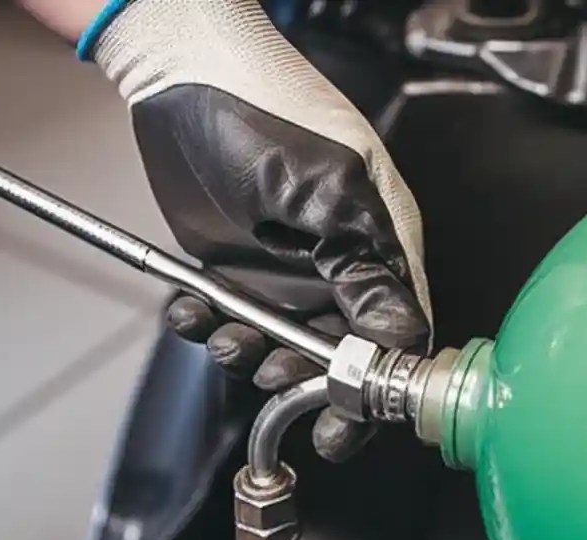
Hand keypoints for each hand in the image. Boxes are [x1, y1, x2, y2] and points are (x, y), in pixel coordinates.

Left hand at [82, 0, 430, 461]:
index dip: (374, 388)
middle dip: (303, 379)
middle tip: (272, 371)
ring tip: (223, 332)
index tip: (341, 420)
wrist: (181, 71)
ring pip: (280, 346)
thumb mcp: (326, 194)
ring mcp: (287, 269)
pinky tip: (190, 308)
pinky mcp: (237, 268)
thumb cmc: (264, 110)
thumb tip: (404, 339)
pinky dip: (206, 327)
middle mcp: (340, 264)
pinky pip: (229, 321)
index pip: (399, 336)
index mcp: (381, 243)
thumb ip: (367, 270)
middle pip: (339, 357)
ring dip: (249, 355)